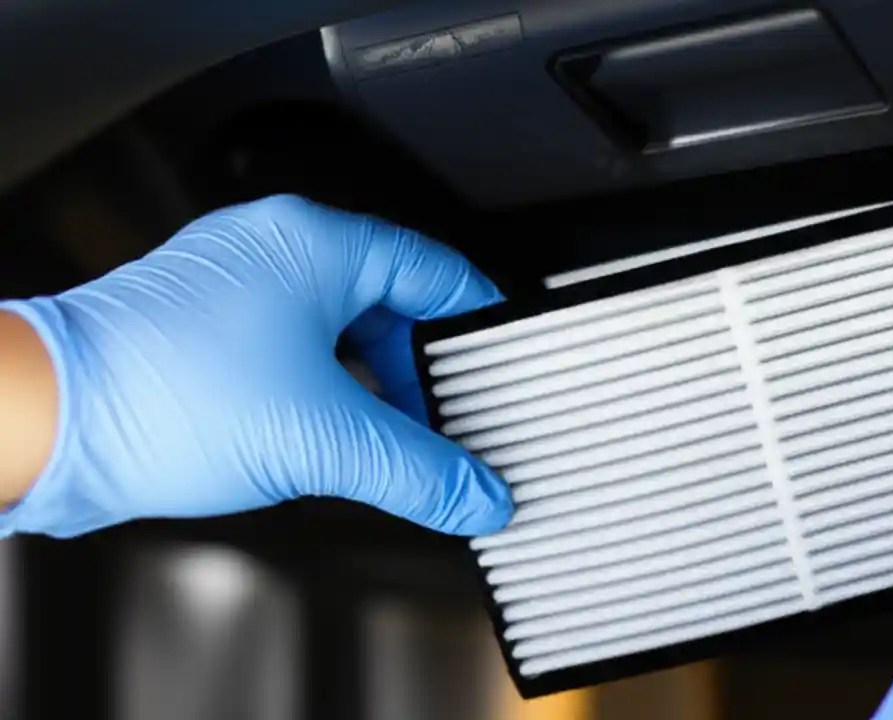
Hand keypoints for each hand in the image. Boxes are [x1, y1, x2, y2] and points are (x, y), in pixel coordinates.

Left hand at [0, 195, 512, 537]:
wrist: (42, 421)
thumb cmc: (154, 394)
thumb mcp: (321, 439)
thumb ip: (420, 471)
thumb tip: (477, 494)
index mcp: (317, 243)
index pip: (440, 271)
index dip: (482, 327)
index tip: (506, 371)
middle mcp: (278, 251)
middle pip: (394, 306)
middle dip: (425, 374)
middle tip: (454, 425)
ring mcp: (239, 286)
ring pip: (342, 333)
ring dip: (374, 389)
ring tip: (395, 442)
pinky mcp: (210, 328)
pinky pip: (298, 351)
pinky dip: (328, 392)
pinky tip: (334, 436)